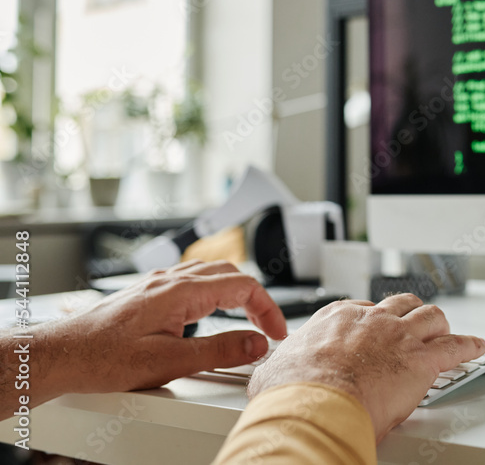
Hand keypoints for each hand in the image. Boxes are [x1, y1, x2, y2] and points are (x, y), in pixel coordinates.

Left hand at [25, 261, 285, 407]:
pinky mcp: (145, 293)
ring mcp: (156, 284)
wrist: (59, 355)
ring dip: (234, 292)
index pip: (243, 286)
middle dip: (255, 298)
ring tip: (244, 319)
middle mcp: (169, 280)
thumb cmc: (103, 358)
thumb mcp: (169, 362)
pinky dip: (211, 292)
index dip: (267, 308)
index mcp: (181, 291)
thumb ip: (218, 350)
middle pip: (230, 273)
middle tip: (266, 327)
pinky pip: (189, 280)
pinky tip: (206, 313)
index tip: (276, 333)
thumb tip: (256, 343)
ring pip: (209, 273)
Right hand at [248, 293, 484, 440]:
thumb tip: (268, 371)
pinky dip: (468, 346)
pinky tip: (476, 347)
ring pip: (430, 316)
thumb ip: (280, 365)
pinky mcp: (421, 361)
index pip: (362, 310)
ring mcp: (399, 337)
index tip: (374, 328)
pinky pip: (454, 347)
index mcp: (337, 318)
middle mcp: (372, 320)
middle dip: (409, 312)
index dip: (371, 320)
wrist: (315, 405)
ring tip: (447, 330)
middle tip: (415, 322)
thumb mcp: (275, 370)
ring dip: (440, 324)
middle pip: (401, 305)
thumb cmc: (294, 393)